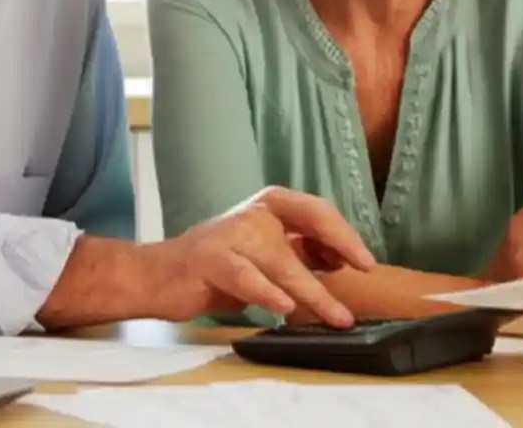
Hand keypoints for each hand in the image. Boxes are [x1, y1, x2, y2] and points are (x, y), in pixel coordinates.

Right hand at [145, 186, 375, 326]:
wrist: (156, 276)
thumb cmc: (214, 267)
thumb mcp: (261, 254)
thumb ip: (295, 252)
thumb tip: (338, 259)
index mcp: (266, 207)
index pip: (315, 210)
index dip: (344, 233)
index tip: (366, 261)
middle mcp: (250, 215)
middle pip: (306, 221)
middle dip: (340, 244)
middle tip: (365, 268)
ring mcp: (228, 235)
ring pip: (280, 260)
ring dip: (313, 290)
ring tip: (337, 315)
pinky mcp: (208, 261)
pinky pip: (244, 277)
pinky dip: (266, 292)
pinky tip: (285, 307)